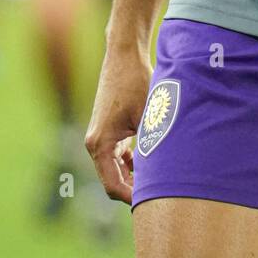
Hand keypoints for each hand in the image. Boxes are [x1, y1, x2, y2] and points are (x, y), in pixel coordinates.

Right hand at [85, 42, 151, 203]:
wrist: (125, 55)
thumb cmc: (136, 82)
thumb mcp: (148, 117)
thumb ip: (150, 148)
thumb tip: (161, 177)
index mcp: (99, 144)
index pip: (113, 186)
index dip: (133, 198)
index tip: (156, 203)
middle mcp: (94, 143)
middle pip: (113, 181)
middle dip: (135, 190)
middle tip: (162, 195)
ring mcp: (99, 136)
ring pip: (115, 170)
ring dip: (134, 176)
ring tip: (160, 180)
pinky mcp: (107, 129)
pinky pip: (117, 156)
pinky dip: (132, 163)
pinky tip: (151, 161)